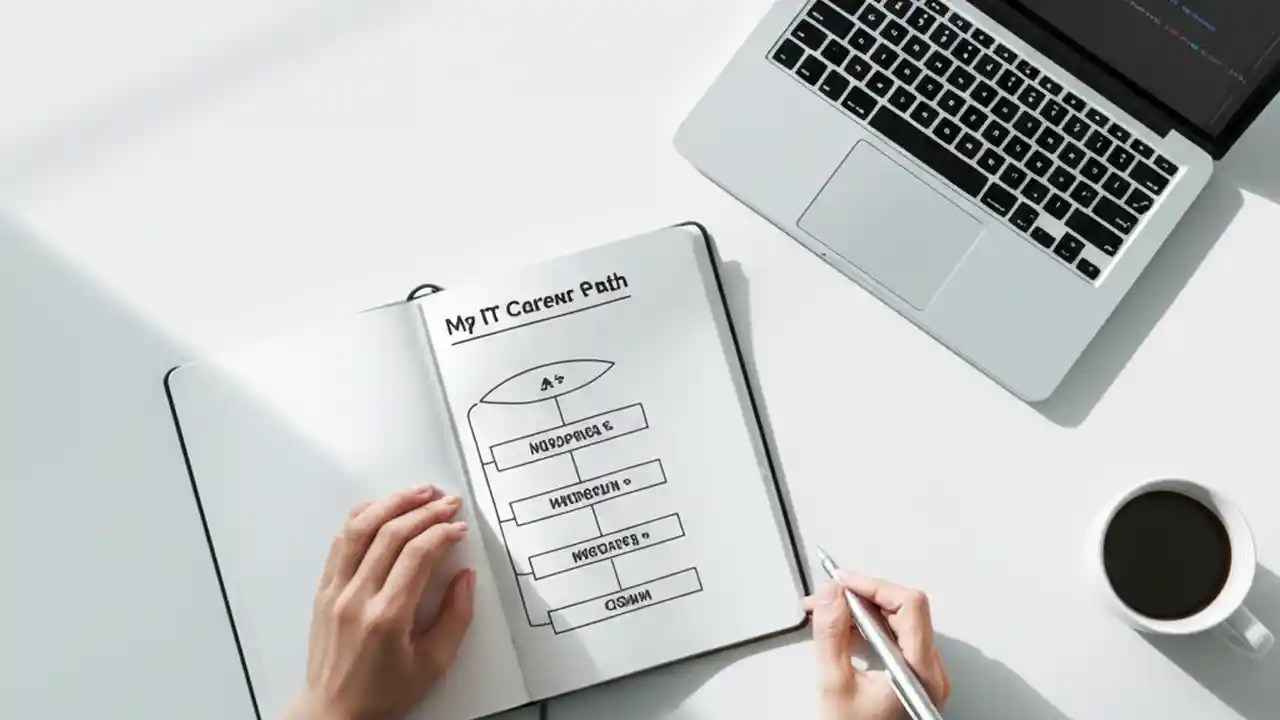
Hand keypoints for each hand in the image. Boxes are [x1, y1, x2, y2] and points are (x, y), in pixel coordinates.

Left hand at [285, 485, 474, 719]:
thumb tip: (466, 577)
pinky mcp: (323, 589)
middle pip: (391, 534)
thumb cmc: (382, 693)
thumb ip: (455, 617)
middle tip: (447, 502)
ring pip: (359, 528)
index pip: (417, 556)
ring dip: (391, 503)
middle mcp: (357, 598)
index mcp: (387, 618)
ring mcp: (335, 591)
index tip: (459, 527)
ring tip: (417, 492)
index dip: (442, 533)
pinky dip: (362, 517)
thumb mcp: (433, 664)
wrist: (332, 711)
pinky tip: (382, 507)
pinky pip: (340, 540)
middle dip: (424, 511)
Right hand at [805, 573, 950, 719]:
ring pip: (897, 622)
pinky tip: (842, 629)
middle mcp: (931, 672)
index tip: (844, 581)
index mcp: (921, 673)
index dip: (874, 586)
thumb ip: (831, 634)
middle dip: (861, 597)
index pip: (909, 606)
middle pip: (904, 611)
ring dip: (860, 612)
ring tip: (828, 612)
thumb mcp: (834, 684)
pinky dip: (866, 628)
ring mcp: (923, 674)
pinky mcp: (912, 675)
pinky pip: (894, 637)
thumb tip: (833, 594)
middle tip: (829, 595)